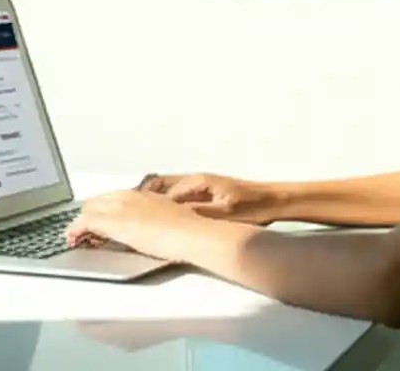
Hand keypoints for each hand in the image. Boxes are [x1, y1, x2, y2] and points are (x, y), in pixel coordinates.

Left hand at [66, 190, 205, 260]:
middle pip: (96, 202)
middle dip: (87, 216)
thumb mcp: (166, 219)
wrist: (191, 234)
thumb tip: (147, 228)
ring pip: (89, 209)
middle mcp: (128, 197)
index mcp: (141, 195)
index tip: (97, 222)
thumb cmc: (186, 230)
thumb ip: (151, 219)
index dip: (100, 211)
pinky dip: (76, 229)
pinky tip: (73, 238)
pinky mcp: (115, 222)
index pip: (110, 199)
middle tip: (83, 231)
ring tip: (76, 237)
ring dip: (81, 222)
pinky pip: (86, 221)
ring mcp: (120, 208)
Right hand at [137, 173, 275, 224]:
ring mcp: (201, 186)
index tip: (129, 212)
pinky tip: (166, 218)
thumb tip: (171, 213)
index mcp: (197, 182)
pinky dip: (169, 205)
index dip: (144, 203)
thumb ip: (196, 213)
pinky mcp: (207, 194)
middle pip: (160, 187)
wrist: (274, 201)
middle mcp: (196, 181)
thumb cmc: (252, 205)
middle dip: (143, 198)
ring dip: (155, 202)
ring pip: (169, 192)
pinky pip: (180, 198)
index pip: (161, 192)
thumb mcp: (223, 213)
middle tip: (125, 210)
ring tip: (139, 215)